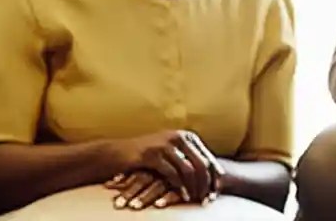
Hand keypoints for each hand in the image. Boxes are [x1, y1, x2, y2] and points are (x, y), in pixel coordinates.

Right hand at [107, 130, 223, 205]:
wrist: (118, 153)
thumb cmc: (147, 157)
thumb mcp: (171, 154)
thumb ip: (189, 160)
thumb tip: (214, 176)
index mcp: (186, 136)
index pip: (207, 158)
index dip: (214, 177)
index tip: (217, 193)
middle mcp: (178, 137)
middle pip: (201, 164)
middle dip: (207, 184)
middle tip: (207, 199)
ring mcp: (165, 144)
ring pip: (189, 170)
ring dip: (194, 188)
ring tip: (195, 200)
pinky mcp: (152, 154)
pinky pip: (172, 174)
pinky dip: (179, 187)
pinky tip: (182, 196)